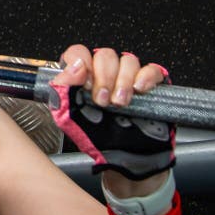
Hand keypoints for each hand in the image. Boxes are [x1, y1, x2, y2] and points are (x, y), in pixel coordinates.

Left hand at [48, 44, 174, 180]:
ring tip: (120, 103)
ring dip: (123, 81)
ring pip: (128, 61)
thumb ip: (63, 90)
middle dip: (103, 77)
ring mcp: (128, 79)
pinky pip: (151, 70)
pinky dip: (146, 76)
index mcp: (81, 78)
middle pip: (105, 55)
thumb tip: (75, 67)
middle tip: (102, 100)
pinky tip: (139, 89)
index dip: (81, 64)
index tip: (84, 84)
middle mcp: (104, 74)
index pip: (78, 54)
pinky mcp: (150, 87)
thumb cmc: (96, 140)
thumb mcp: (69, 117)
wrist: (124, 160)